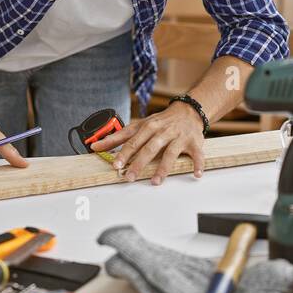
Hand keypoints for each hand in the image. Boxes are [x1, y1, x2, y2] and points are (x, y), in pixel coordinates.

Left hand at [90, 102, 204, 185]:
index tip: (115, 165)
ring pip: (170, 153)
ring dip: (163, 168)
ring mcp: (178, 137)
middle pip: (149, 148)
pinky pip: (196, 155)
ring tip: (155, 181)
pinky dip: (197, 165)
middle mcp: (162, 132)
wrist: (188, 111)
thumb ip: (117, 137)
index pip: (133, 141)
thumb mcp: (138, 126)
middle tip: (129, 177)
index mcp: (148, 127)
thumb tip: (95, 146)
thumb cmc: (161, 122)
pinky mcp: (193, 143)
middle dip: (138, 163)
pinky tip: (195, 174)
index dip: (123, 153)